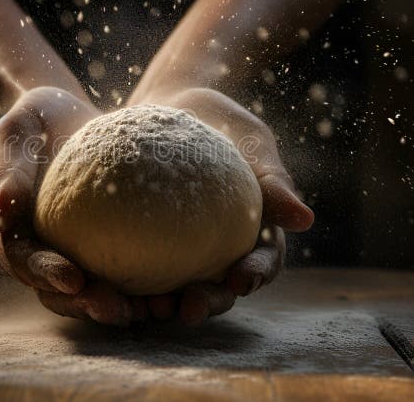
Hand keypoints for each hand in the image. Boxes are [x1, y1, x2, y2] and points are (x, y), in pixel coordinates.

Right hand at [0, 87, 143, 325]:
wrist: (64, 114)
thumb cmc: (33, 121)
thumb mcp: (14, 135)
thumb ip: (6, 172)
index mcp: (16, 236)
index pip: (29, 264)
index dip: (49, 276)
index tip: (74, 278)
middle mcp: (47, 252)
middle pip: (65, 291)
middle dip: (90, 305)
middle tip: (121, 310)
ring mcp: (79, 251)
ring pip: (99, 289)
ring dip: (125, 305)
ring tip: (157, 309)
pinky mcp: (111, 244)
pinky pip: (130, 268)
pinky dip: (151, 282)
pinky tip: (181, 283)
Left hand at [133, 87, 313, 324]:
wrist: (170, 102)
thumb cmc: (220, 120)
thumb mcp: (252, 141)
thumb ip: (273, 179)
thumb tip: (305, 220)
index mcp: (253, 231)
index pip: (262, 260)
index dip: (254, 275)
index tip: (240, 279)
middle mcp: (218, 248)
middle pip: (218, 287)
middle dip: (208, 304)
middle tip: (190, 309)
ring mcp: (181, 248)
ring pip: (176, 285)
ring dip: (166, 303)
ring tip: (149, 310)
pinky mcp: (144, 241)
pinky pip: (135, 264)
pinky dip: (127, 279)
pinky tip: (108, 284)